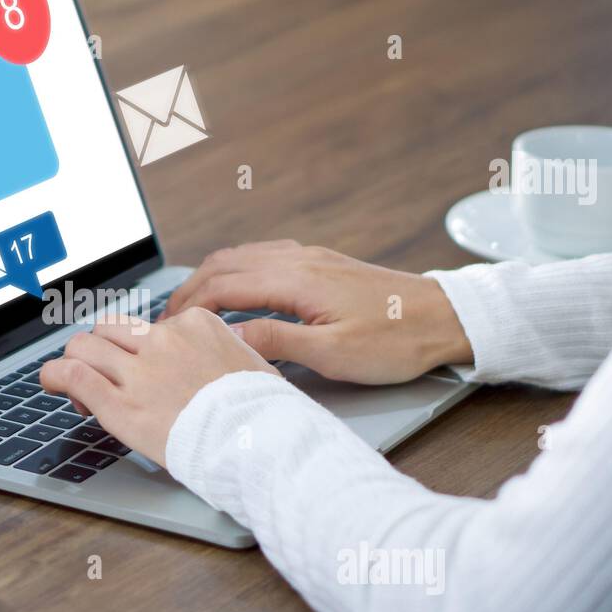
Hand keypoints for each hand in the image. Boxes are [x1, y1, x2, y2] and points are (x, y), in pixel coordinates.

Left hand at [39, 309, 278, 466]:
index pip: (147, 326)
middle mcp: (163, 342)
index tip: (139, 372)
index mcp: (195, 325)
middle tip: (105, 376)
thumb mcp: (252, 363)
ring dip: (76, 361)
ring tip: (75, 383)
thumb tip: (219, 351)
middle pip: (109, 329)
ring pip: (84, 346)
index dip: (135, 350)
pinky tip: (51, 383)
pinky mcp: (121, 406)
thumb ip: (224, 351)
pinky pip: (73, 377)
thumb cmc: (263, 412)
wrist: (262, 443)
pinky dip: (55, 376)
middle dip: (101, 350)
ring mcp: (140, 373)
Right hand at [163, 240, 472, 383]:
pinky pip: (263, 256)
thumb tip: (229, 338)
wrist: (446, 318)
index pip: (221, 288)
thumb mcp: (333, 354)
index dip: (186, 309)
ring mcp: (310, 257)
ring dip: (209, 279)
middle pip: (223, 266)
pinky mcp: (321, 262)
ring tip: (190, 307)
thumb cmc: (396, 340)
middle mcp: (298, 259)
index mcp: (296, 280)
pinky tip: (235, 289)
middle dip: (187, 291)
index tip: (166, 332)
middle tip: (166, 321)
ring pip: (241, 256)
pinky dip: (235, 271)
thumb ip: (277, 342)